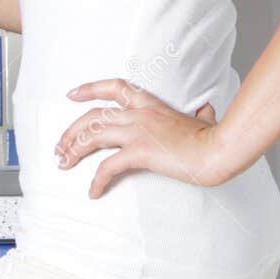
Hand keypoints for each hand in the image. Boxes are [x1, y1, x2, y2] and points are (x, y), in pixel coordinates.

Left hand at [53, 77, 232, 197]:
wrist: (219, 150)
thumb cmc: (214, 138)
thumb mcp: (204, 120)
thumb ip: (201, 114)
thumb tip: (207, 110)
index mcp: (151, 104)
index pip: (114, 87)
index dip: (90, 89)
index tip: (71, 95)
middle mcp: (140, 114)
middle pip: (93, 116)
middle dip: (72, 130)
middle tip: (60, 146)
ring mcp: (138, 131)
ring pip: (93, 135)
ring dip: (74, 149)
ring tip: (64, 163)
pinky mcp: (140, 151)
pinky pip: (108, 166)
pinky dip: (96, 180)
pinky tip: (93, 191)